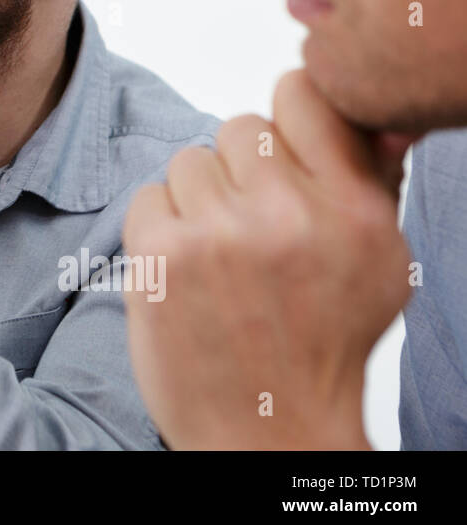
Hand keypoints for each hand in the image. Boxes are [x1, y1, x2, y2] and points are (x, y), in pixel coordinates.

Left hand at [122, 69, 415, 448]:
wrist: (269, 429)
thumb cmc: (321, 341)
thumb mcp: (378, 260)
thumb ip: (372, 176)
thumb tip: (374, 111)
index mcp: (353, 208)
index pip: (302, 94)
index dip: (286, 120)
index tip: (281, 153)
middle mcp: (289, 213)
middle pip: (239, 129)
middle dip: (241, 172)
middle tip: (251, 229)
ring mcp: (220, 232)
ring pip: (189, 160)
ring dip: (197, 200)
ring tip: (220, 257)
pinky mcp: (161, 254)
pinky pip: (147, 194)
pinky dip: (158, 227)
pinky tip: (185, 271)